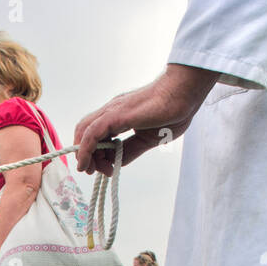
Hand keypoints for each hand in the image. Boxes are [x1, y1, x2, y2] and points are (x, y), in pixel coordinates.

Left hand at [74, 64, 219, 174]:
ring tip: (91, 170)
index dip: (94, 154)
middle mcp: (111, 112)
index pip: (95, 135)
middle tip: (96, 171)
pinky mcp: (115, 115)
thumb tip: (116, 162)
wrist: (184, 94)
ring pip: (84, 132)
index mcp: (119, 116)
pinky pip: (91, 133)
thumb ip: (131, 150)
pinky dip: (84, 149)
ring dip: (83, 154)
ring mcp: (112, 111)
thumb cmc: (172, 111)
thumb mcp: (147, 139)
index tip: (105, 168)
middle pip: (85, 133)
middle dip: (85, 155)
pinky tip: (85, 162)